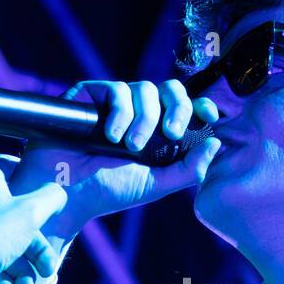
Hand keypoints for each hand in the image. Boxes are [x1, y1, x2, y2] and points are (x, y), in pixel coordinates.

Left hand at [0, 165, 67, 283]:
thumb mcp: (31, 210)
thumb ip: (51, 197)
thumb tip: (58, 193)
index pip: (9, 166)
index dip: (30, 179)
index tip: (44, 198)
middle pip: (13, 221)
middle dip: (35, 251)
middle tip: (47, 270)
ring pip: (1, 246)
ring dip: (21, 270)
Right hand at [8, 79, 221, 238]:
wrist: (67, 194)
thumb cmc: (108, 191)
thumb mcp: (156, 184)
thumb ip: (189, 169)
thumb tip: (216, 143)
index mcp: (157, 131)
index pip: (185, 107)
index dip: (200, 105)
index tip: (209, 115)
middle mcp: (139, 113)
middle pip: (170, 89)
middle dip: (177, 108)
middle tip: (172, 133)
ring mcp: (114, 103)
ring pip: (145, 89)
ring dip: (144, 119)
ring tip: (130, 147)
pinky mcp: (91, 95)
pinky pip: (116, 90)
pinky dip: (121, 113)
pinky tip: (112, 136)